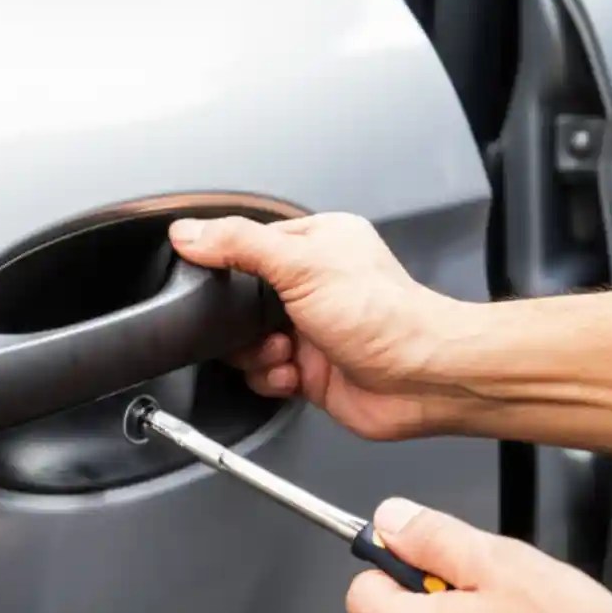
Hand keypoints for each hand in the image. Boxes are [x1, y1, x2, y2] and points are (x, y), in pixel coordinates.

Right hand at [169, 213, 476, 439]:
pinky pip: (263, 374)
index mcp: (316, 242)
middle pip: (240, 300)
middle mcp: (313, 284)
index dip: (225, 266)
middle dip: (240, 322)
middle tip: (258, 324)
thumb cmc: (386, 317)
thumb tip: (189, 232)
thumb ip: (239, 244)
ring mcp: (310, 329)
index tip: (214, 281)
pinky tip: (293, 374)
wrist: (422, 380)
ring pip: (245, 341)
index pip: (246, 244)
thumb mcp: (301, 264)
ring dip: (256, 354)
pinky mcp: (308, 370)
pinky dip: (271, 378)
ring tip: (284, 352)